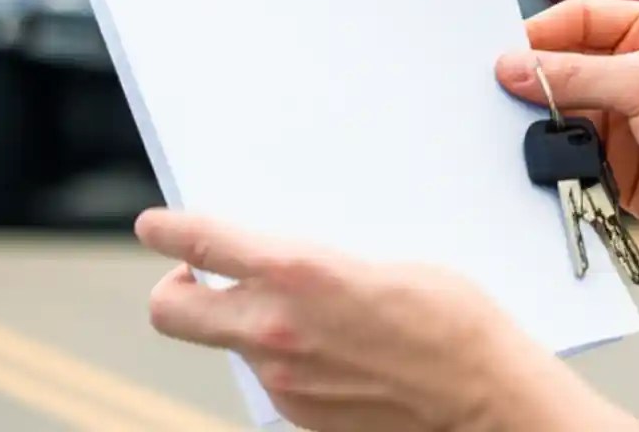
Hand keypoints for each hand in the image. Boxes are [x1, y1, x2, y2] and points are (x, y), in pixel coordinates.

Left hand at [135, 209, 638, 431]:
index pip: (203, 243)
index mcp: (302, 274)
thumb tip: (284, 253)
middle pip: (171, 311)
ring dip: (241, 322)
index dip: (166, 229)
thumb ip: (321, 259)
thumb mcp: (390, 262)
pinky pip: (267, 376)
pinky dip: (281, 357)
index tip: (153, 224)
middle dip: (173, 288)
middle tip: (197, 274)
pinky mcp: (298, 415)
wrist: (485, 403)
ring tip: (298, 313)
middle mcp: (276, 330)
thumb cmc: (456, 321)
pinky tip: (330, 349)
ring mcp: (282, 381)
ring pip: (225, 344)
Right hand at [496, 0, 638, 264]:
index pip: (577, 20)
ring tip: (510, 133)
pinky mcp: (618, 168)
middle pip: (563, 68)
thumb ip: (575, 75)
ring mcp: (625, 121)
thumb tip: (511, 68)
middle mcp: (634, 73)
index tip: (501, 57)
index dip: (539, 35)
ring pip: (561, 116)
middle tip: (493, 96)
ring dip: (540, 127)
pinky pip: (571, 160)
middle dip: (532, 83)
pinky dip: (553, 164)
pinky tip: (537, 167)